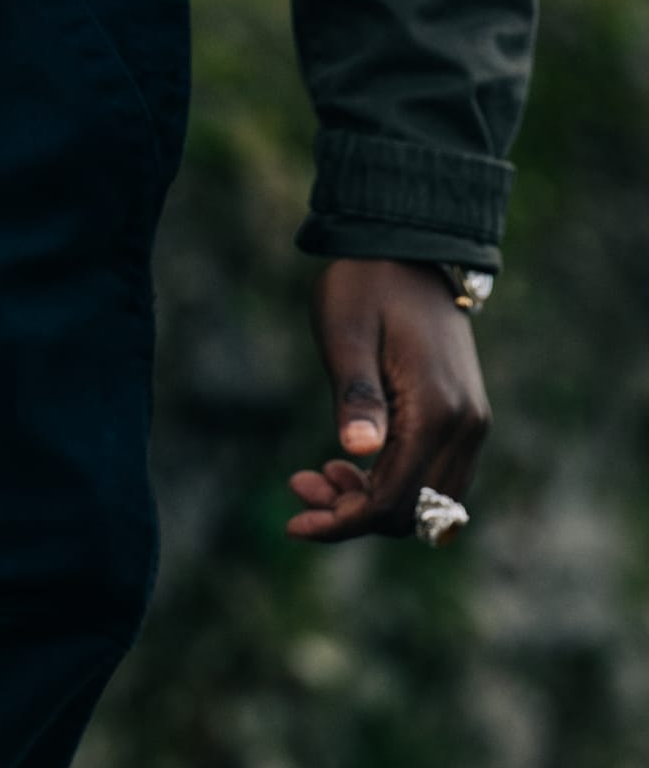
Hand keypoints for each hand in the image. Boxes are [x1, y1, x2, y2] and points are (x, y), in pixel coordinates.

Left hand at [287, 257, 489, 541]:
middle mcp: (466, 426)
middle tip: (300, 487)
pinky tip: (350, 462)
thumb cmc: (365, 284)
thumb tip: (359, 455)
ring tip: (317, 475)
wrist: (407, 246)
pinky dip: (393, 483)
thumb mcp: (346, 332)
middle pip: (413, 512)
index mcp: (437, 410)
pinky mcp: (463, 416)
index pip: (395, 499)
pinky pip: (432, 475)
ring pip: (426, 501)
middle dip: (353, 515)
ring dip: (372, 502)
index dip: (345, 520)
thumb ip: (356, 394)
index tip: (296, 521)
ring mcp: (471, 423)